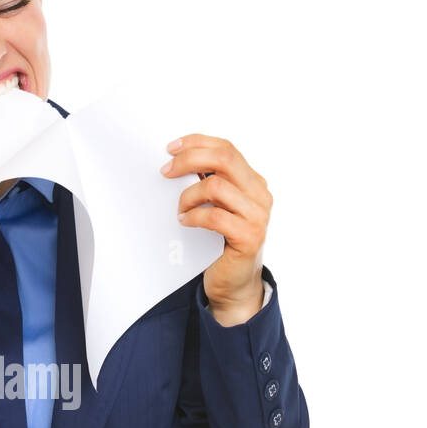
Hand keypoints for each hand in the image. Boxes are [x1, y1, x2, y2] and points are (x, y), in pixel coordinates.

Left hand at [161, 133, 271, 321]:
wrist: (234, 284)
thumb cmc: (220, 244)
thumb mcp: (217, 207)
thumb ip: (209, 185)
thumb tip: (177, 163)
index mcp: (253, 181)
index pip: (226, 148)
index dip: (197, 143)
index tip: (171, 148)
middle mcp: (260, 194)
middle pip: (224, 158)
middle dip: (189, 160)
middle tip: (166, 172)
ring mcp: (258, 215)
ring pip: (217, 186)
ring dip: (188, 196)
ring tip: (179, 210)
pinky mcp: (250, 236)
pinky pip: (215, 216)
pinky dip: (194, 216)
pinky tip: (185, 222)